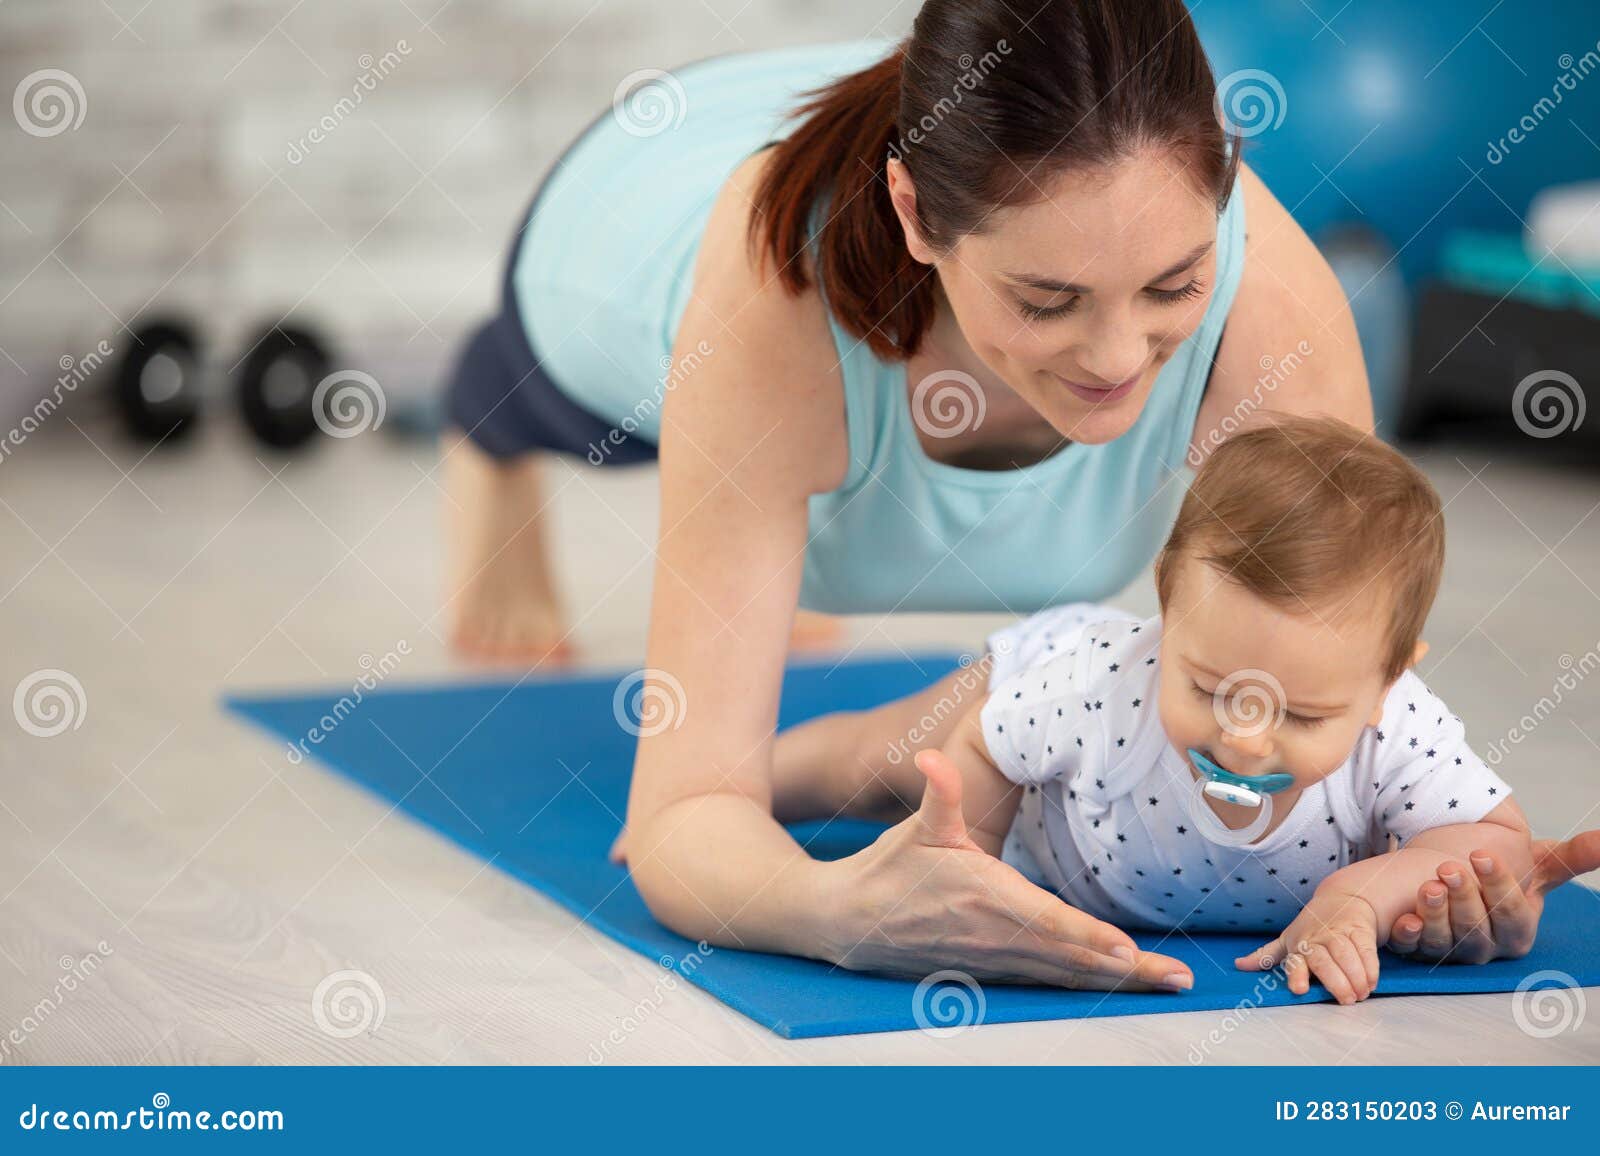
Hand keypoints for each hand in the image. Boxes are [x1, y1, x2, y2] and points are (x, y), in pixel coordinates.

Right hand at [815, 748, 1195, 990]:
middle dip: (1127, 970)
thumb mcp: (915, 828)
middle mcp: (996, 936)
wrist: (850, 923)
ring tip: (1162, 984)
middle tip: (1178, 979)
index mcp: (985, 898)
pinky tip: (1114, 982)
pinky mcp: (990, 970)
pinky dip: (1084, 982)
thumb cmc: (888, 870)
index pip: (1050, 922)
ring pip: (1065, 974)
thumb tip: (931, 756)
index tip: (1128, 951)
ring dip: (1115, 982)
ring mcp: (995, 959)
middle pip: (1072, 958)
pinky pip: (1048, 980)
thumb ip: (936, 792)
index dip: (1091, 939)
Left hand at [1235, 888, 1380, 1003]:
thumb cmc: (1311, 927)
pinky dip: (1370, 967)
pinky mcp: (1359, 929)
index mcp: (1297, 945)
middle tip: (1347, 1000)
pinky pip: (1365, 949)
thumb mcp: (1287, 939)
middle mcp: (1316, 939)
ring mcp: (1338, 932)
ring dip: (1356, 977)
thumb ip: (1266, 955)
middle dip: (1336, 982)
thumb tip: (1239, 965)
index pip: (1294, 961)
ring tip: (1360, 994)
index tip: (1298, 990)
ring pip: (1346, 955)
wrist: (1342, 900)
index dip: (1296, 975)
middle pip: (1324, 961)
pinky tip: (1371, 982)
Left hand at [1388, 830, 1599, 963]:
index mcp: (1517, 929)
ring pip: (1445, 942)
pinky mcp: (1418, 949)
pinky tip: (1404, 922)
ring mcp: (1451, 950)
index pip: (1511, 913)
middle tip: (1448, 869)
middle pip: (1477, 930)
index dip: (1498, 886)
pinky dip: (1408, 937)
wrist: (1467, 881)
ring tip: (1428, 886)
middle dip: (1464, 899)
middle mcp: (1485, 946)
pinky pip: (1412, 950)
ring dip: (1435, 916)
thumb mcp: (1540, 865)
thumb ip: (1573, 857)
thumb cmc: (1509, 876)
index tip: (1480, 855)